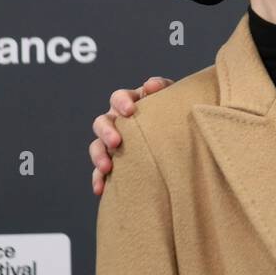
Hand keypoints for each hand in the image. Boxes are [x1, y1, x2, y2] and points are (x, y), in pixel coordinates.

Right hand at [89, 77, 173, 195]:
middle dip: (107, 131)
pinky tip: (100, 189)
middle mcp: (116, 121)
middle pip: (102, 122)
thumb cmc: (173, 113)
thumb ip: (163, 88)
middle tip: (116, 142)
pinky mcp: (112, 163)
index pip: (118, 97)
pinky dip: (98, 179)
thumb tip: (151, 85)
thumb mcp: (171, 99)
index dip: (122, 102)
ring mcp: (111, 143)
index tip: (130, 110)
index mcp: (129, 103)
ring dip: (99, 156)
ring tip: (107, 167)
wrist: (178, 138)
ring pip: (97, 146)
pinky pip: (99, 171)